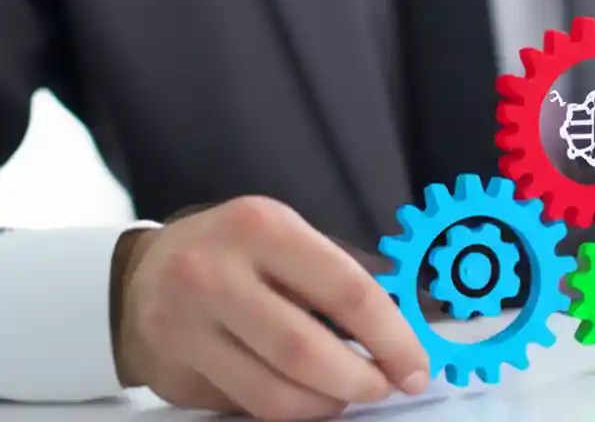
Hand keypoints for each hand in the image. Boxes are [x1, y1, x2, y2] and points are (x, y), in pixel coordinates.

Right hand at [112, 196, 430, 418]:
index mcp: (262, 227)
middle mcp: (214, 272)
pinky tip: (309, 398)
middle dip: (362, 380)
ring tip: (349, 394)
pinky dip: (291, 411)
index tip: (417, 366)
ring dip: (328, 404)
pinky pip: (247, 407)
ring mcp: (185, 325)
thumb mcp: (286, 239)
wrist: (142, 273)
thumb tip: (410, 329)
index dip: (392, 338)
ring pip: (275, 392)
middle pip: (306, 350)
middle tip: (387, 387)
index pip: (347, 291)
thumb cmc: (239, 254)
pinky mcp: (171, 370)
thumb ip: (342, 278)